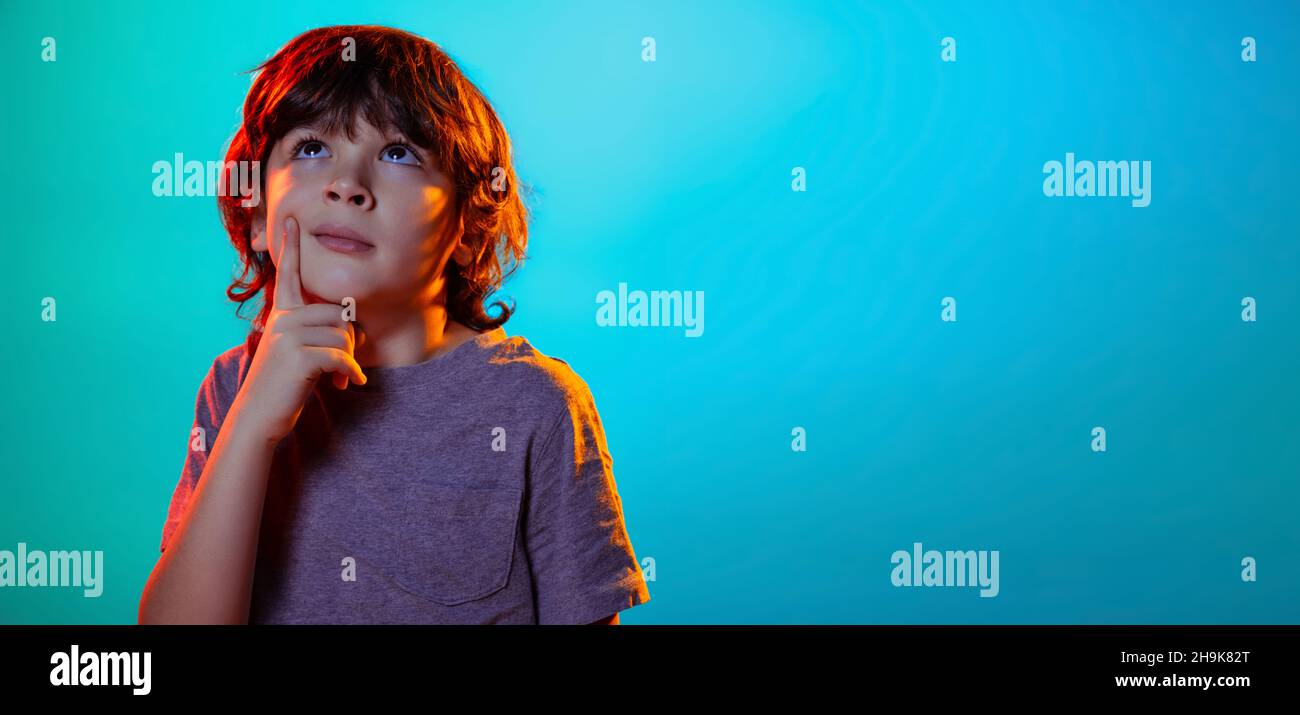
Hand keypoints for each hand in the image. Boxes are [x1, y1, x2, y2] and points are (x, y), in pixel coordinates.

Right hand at [228, 216, 366, 443]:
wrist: (259, 415)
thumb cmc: (284, 384)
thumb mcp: (300, 351)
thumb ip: (320, 333)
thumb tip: (356, 331)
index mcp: (282, 313)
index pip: (289, 275)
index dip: (291, 247)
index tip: (290, 219)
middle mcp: (283, 318)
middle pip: (340, 314)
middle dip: (350, 342)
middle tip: (343, 366)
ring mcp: (288, 335)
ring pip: (343, 335)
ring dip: (349, 361)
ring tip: (338, 378)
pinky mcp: (298, 355)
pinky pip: (341, 357)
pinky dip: (349, 373)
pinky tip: (345, 385)